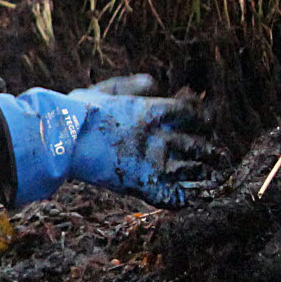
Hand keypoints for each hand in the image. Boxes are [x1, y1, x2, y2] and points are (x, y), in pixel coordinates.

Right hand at [0, 75, 209, 206]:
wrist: (59, 137)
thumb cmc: (77, 111)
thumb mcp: (105, 89)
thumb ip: (131, 85)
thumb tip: (153, 81)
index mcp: (152, 110)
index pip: (193, 114)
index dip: (204, 120)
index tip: (208, 125)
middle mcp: (159, 135)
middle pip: (200, 144)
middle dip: (212, 152)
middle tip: (221, 158)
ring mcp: (152, 161)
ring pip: (193, 171)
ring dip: (207, 177)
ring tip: (217, 181)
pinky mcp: (141, 183)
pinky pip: (174, 196)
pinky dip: (186, 199)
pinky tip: (196, 200)